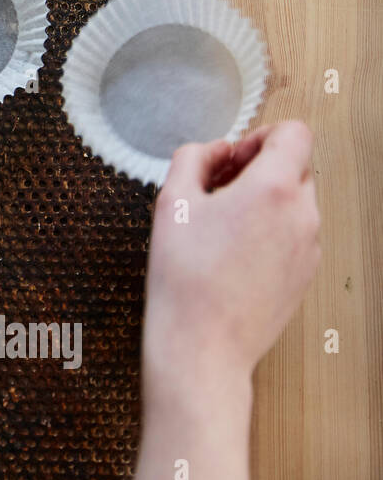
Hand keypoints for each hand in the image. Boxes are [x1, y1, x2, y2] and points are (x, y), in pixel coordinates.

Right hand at [143, 119, 319, 389]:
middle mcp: (303, 214)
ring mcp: (309, 247)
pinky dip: (270, 233)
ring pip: (296, 203)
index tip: (234, 158)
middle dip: (259, 169)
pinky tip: (231, 255)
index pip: (294, 133)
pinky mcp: (306, 274)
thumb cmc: (184, 278)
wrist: (203, 345)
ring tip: (220, 227)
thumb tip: (215, 151)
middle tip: (217, 191)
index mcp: (274, 189)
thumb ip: (193, 158)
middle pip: (296, 167)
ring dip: (265, 202)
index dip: (261, 136)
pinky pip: (294, 236)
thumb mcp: (171, 202)